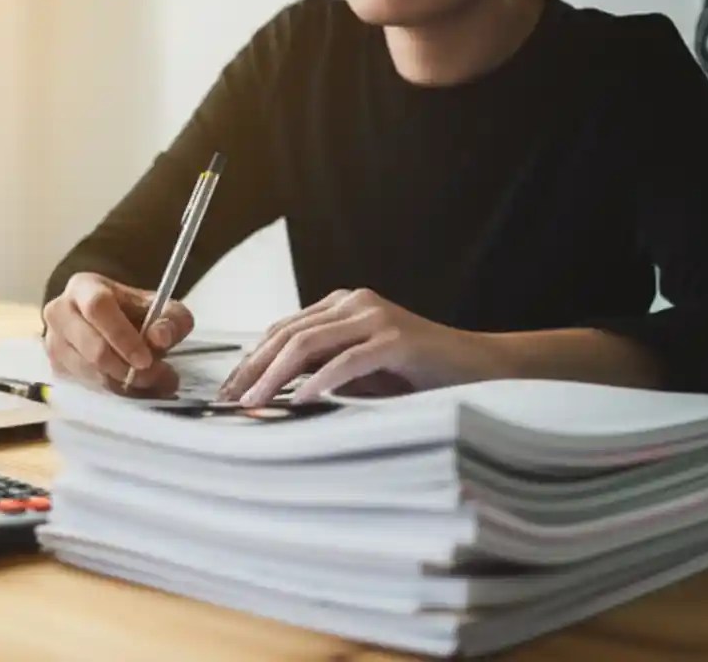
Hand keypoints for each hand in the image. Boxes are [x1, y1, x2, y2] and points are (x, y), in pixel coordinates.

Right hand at [43, 272, 194, 395]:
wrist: (111, 324)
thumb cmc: (136, 313)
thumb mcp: (163, 308)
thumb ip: (170, 319)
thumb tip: (159, 337)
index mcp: (84, 287)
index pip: (97, 308)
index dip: (122, 336)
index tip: (146, 360)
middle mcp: (60, 313)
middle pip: (90, 346)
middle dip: (126, 368)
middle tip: (156, 377)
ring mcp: (53, 342)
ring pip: (87, 372)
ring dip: (122, 383)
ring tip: (151, 383)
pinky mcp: (56, 368)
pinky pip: (84, 386)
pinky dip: (112, 392)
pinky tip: (131, 387)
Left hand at [218, 289, 509, 405]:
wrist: (479, 371)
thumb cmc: (414, 376)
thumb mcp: (355, 372)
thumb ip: (317, 370)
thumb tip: (266, 391)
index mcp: (340, 306)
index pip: (282, 330)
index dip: (250, 359)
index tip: (229, 389)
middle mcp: (354, 303)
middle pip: (287, 334)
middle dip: (253, 369)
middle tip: (230, 399)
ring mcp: (376, 317)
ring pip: (308, 344)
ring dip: (275, 376)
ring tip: (254, 403)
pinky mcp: (397, 339)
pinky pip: (347, 361)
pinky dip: (321, 382)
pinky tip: (302, 401)